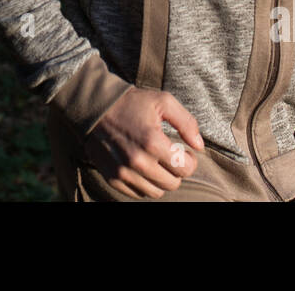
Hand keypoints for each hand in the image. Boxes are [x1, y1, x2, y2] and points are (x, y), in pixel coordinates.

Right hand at [82, 88, 204, 198]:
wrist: (95, 107)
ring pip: (156, 192)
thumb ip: (186, 122)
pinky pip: (138, 193)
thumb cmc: (132, 103)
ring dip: (160, 180)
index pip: (185, 169)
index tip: (184, 152)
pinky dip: (144, 183)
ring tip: (156, 162)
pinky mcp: (113, 178)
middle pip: (172, 184)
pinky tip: (142, 167)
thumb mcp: (163, 101)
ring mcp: (123, 172)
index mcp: (152, 142)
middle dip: (176, 171)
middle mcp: (138, 161)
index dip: (190, 161)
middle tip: (170, 157)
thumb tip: (199, 146)